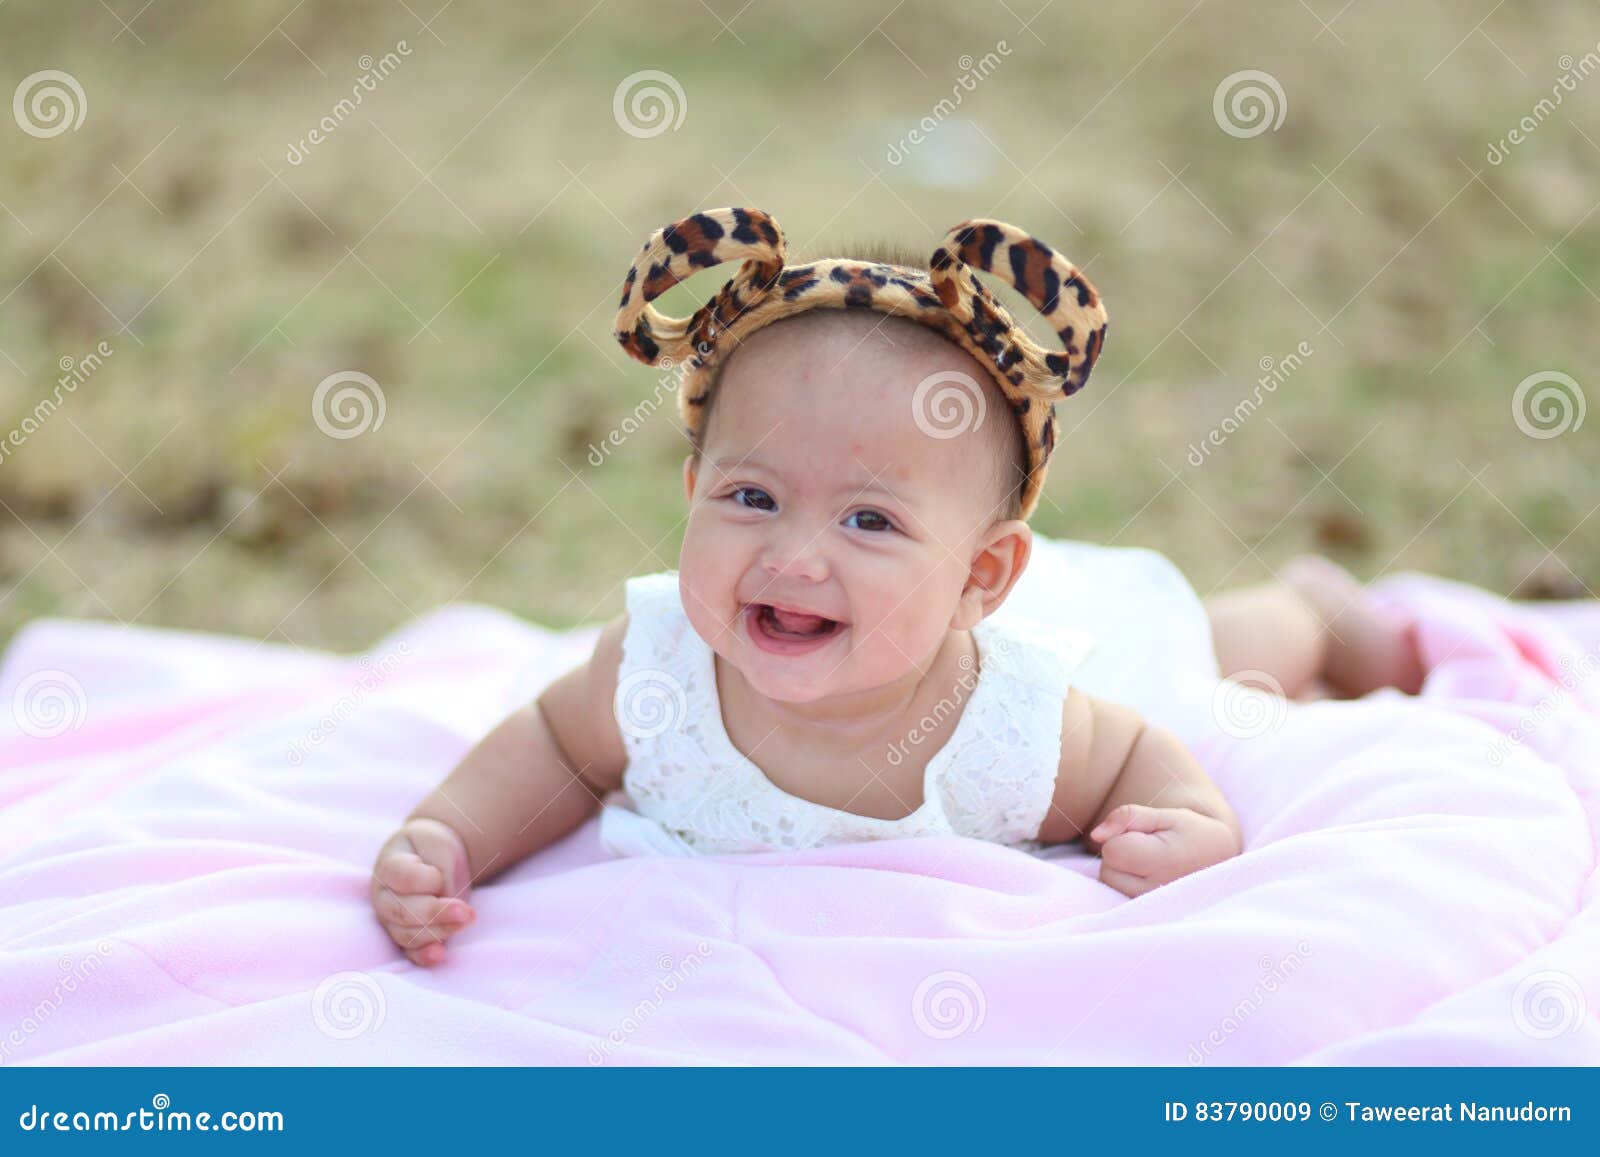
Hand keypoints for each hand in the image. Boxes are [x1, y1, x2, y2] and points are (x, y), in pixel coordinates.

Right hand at [370, 818, 475, 965]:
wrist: (431, 857)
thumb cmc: (432, 850)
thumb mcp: (438, 846)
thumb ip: (441, 872)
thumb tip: (448, 904)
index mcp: (388, 869)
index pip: (401, 878)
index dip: (426, 879)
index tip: (439, 875)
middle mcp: (384, 898)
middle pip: (403, 912)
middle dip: (436, 913)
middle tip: (465, 910)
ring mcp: (392, 921)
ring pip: (408, 935)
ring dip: (439, 931)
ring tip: (467, 920)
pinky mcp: (407, 937)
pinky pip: (411, 953)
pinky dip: (424, 956)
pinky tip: (440, 955)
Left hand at [1089, 805, 1239, 897]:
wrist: (1219, 861)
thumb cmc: (1190, 833)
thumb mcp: (1164, 815)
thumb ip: (1127, 816)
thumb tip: (1095, 836)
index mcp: (1164, 864)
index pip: (1112, 851)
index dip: (1122, 836)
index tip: (1148, 836)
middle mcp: (1158, 894)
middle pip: (1107, 869)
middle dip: (1120, 852)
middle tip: (1151, 848)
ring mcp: (1153, 910)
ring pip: (1109, 884)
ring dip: (1121, 869)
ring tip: (1151, 862)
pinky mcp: (1148, 917)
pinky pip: (1116, 896)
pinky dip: (1125, 883)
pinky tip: (1147, 877)